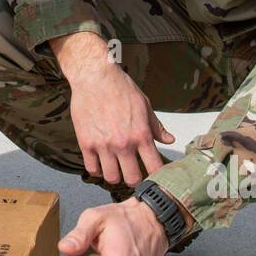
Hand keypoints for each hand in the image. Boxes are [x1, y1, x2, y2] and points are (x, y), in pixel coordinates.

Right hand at [48, 31, 175, 186]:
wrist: (95, 76)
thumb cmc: (121, 88)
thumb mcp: (145, 105)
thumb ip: (156, 126)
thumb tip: (169, 139)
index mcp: (141, 135)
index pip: (154, 168)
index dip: (156, 175)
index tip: (153, 174)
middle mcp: (123, 144)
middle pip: (132, 179)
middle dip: (134, 179)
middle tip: (132, 173)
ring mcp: (103, 145)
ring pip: (111, 178)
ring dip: (115, 176)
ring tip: (115, 168)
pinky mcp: (86, 143)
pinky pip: (92, 168)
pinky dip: (97, 169)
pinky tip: (100, 162)